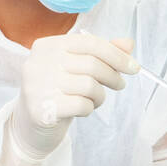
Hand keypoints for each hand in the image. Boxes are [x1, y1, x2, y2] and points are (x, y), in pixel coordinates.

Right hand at [11, 34, 136, 158]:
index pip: (90, 43)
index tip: (134, 67)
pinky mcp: (41, 108)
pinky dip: (89, 108)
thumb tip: (128, 43)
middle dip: (113, 76)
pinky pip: (82, 105)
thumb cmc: (58, 90)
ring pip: (89, 85)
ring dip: (100, 95)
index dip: (117, 55)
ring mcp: (37, 85)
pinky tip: (82, 109)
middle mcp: (39, 62)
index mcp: (48, 45)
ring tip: (95, 99)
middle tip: (120, 84)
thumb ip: (101, 53)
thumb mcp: (77, 68)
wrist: (32, 123)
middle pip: (92, 64)